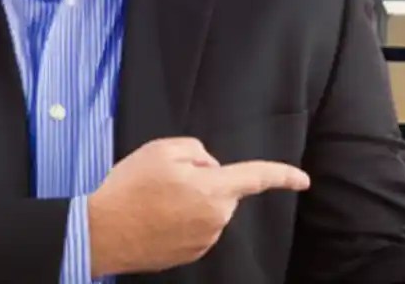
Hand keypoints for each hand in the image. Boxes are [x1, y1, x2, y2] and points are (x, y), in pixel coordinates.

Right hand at [85, 137, 309, 276]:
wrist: (100, 232)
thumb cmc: (130, 187)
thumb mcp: (162, 150)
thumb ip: (197, 151)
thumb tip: (209, 167)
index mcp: (214, 191)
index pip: (257, 178)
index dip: (283, 176)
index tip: (303, 180)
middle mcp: (215, 219)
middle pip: (222, 191)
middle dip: (204, 181)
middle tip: (167, 179)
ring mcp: (203, 241)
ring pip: (207, 209)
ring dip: (190, 201)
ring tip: (154, 200)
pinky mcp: (188, 255)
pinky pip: (194, 228)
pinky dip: (180, 220)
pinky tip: (155, 217)